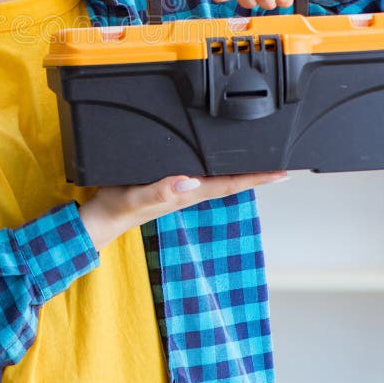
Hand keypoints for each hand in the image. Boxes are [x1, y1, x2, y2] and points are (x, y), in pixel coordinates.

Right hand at [79, 171, 285, 250]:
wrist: (100, 219)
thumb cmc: (116, 207)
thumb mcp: (135, 196)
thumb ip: (160, 190)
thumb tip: (190, 181)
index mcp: (186, 193)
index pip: (229, 184)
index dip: (257, 178)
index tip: (282, 172)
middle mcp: (189, 191)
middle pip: (232, 182)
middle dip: (258, 173)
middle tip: (283, 164)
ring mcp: (181, 190)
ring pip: (220, 179)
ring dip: (243, 172)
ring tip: (263, 163)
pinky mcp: (171, 185)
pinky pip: (204, 176)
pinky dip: (220, 169)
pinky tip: (222, 163)